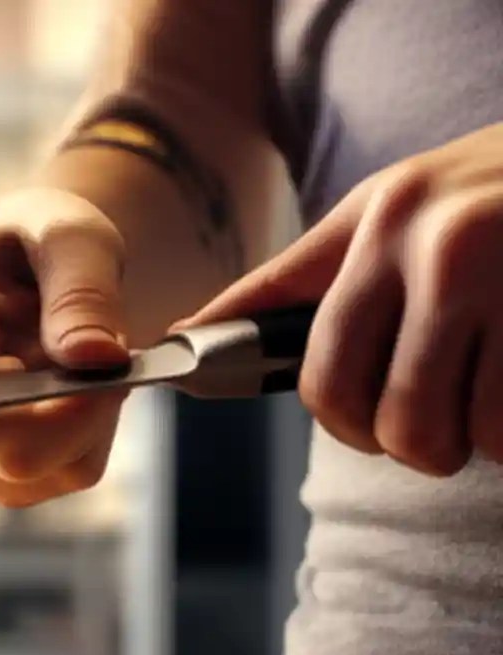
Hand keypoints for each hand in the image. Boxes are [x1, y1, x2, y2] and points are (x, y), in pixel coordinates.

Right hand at [0, 188, 131, 506]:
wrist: (29, 264)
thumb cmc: (41, 240)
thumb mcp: (70, 238)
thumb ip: (81, 293)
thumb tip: (97, 358)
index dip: (44, 398)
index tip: (104, 360)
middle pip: (1, 450)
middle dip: (78, 415)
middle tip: (115, 359)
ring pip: (32, 473)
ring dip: (83, 427)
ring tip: (85, 364)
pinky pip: (51, 479)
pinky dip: (82, 441)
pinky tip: (76, 392)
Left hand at [177, 123, 502, 474]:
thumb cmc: (499, 199)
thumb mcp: (402, 207)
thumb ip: (313, 274)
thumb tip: (197, 331)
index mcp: (378, 218)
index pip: (284, 324)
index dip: (264, 384)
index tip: (235, 394)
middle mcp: (428, 244)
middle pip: (355, 405)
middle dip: (389, 440)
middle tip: (424, 428)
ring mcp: (496, 279)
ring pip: (437, 431)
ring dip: (467, 440)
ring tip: (489, 397)